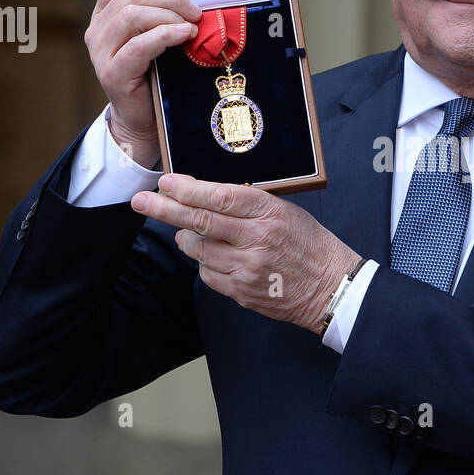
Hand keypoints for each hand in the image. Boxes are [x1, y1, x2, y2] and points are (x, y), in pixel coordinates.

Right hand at [84, 0, 201, 164]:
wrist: (143, 121)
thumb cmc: (155, 75)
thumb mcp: (155, 36)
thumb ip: (160, 13)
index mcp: (105, 14)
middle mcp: (98, 29)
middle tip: (195, 10)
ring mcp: (101, 52)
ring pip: (132, 15)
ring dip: (169, 15)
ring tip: (191, 25)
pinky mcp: (112, 73)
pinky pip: (138, 45)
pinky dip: (165, 35)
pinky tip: (184, 35)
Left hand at [130, 174, 362, 334]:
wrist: (332, 287)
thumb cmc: (310, 245)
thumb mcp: (286, 212)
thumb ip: (249, 205)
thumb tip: (206, 196)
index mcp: (270, 213)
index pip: (219, 197)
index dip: (187, 189)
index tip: (166, 182)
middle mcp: (256, 240)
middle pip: (200, 221)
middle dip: (165, 209)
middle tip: (141, 201)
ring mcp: (247, 269)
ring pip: (198, 250)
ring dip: (186, 238)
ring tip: (188, 232)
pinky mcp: (242, 292)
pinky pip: (208, 274)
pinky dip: (204, 263)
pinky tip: (215, 257)